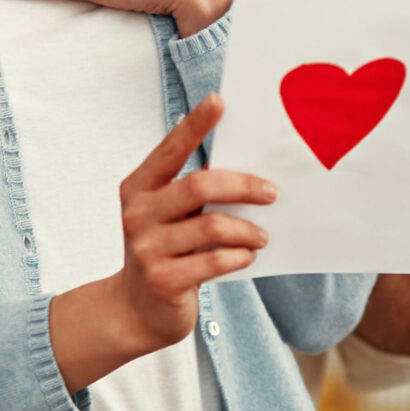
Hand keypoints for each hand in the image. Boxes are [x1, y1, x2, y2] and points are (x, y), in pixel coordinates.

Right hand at [49, 95, 273, 394]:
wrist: (136, 309)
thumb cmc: (165, 251)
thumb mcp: (169, 216)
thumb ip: (193, 193)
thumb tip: (251, 171)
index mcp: (139, 187)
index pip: (170, 149)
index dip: (195, 124)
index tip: (220, 101)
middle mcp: (137, 213)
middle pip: (200, 185)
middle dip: (244, 186)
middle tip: (273, 193)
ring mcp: (147, 248)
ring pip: (212, 226)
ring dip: (247, 229)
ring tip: (262, 236)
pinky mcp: (162, 280)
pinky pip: (214, 261)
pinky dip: (239, 256)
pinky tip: (247, 256)